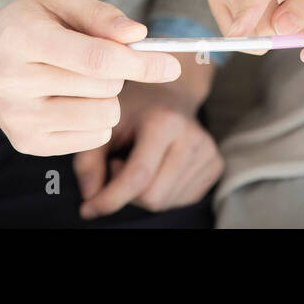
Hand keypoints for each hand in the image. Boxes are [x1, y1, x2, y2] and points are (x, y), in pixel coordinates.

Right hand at [0, 0, 181, 155]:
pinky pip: (93, 138)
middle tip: (93, 57)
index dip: (138, 62)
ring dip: (108, 97)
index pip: (93, 58)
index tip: (172, 65)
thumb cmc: (32, 25)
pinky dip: (96, 119)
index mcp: (21, 37)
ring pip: (104, 116)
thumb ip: (101, 15)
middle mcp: (13, 82)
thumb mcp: (60, 2)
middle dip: (117, 71)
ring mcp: (18, 118)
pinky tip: (71, 100)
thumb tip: (138, 35)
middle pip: (104, 87)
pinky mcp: (27, 144)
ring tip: (81, 80)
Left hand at [72, 62, 221, 218]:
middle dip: (126, 193)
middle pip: (152, 197)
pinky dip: (160, 192)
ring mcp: (209, 152)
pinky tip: (157, 168)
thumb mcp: (104, 125)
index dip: (110, 199)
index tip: (87, 209)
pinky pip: (179, 200)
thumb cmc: (132, 110)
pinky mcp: (216, 166)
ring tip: (139, 162)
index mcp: (165, 122)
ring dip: (142, 193)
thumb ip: (88, 159)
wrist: (169, 95)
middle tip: (118, 165)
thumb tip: (90, 195)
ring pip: (165, 203)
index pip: (138, 177)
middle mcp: (193, 138)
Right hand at [206, 0, 303, 41]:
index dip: (247, 13)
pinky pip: (230, 29)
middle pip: (251, 15)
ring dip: (265, 33)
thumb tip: (281, 27)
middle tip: (303, 25)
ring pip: (240, 26)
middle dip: (276, 31)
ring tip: (285, 16)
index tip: (238, 35)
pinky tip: (266, 19)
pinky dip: (250, 34)